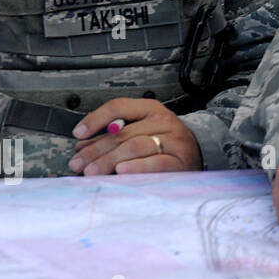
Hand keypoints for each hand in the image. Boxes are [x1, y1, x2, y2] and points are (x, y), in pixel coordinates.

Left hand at [69, 97, 202, 174]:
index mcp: (151, 109)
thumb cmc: (166, 143)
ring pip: (136, 146)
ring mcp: (173, 141)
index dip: (95, 119)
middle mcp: (163, 121)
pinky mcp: (180, 161)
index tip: (78, 133)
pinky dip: (137, 167)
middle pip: (122, 132)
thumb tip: (82, 146)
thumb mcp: (142, 130)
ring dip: (110, 160)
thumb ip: (114, 136)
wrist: (199, 153)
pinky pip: (156, 163)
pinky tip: (122, 171)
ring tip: (93, 171)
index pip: (119, 107)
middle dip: (96, 150)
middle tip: (78, 163)